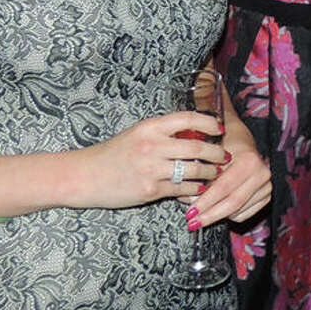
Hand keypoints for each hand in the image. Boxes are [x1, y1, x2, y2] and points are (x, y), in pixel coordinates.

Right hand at [80, 112, 228, 208]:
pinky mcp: (151, 190)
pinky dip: (195, 189)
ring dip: (210, 172)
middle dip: (217, 152)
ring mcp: (152, 169)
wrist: (85, 176)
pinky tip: (200, 189)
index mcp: (150, 127)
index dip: (209, 122)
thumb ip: (162, 133)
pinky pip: (182, 189)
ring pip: (194, 170)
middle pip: (197, 146)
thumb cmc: (112, 154)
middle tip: (225, 155)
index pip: (188, 119)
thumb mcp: (137, 134)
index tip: (219, 128)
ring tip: (215, 173)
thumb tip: (193, 135)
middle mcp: (153, 145)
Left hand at [188, 109, 270, 225]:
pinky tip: (219, 208)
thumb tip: (188, 199)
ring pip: (238, 211)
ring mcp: (266, 186)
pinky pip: (244, 214)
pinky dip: (229, 215)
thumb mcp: (212, 154)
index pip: (224, 187)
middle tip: (193, 223)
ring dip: (217, 216)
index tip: (190, 213)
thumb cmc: (224, 144)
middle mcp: (261, 174)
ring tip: (202, 214)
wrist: (242, 140)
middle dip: (210, 215)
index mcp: (249, 161)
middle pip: (233, 203)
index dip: (205, 202)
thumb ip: (202, 176)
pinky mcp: (266, 196)